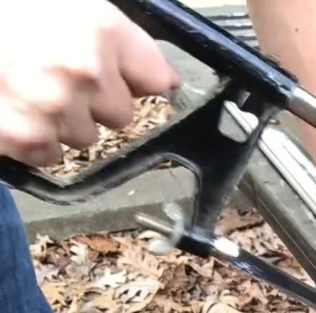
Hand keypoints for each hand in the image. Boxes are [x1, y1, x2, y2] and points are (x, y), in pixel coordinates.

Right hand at [0, 0, 178, 166]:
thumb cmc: (8, 10)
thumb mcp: (65, 4)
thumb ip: (113, 38)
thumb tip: (160, 79)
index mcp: (100, 29)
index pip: (157, 78)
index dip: (136, 78)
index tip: (123, 76)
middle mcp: (85, 71)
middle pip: (121, 114)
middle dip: (95, 100)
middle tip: (51, 73)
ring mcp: (54, 107)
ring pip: (86, 137)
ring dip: (62, 120)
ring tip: (24, 87)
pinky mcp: (23, 137)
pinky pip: (49, 153)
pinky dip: (32, 140)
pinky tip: (10, 109)